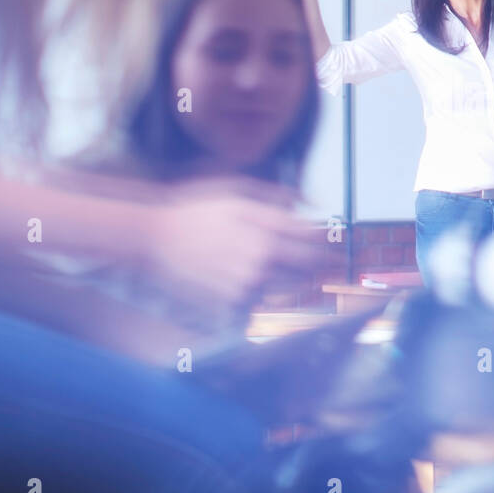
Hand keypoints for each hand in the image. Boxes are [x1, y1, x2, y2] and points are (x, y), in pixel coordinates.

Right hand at [142, 187, 340, 320]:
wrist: (152, 238)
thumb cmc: (195, 209)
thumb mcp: (238, 191)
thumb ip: (279, 196)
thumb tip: (314, 201)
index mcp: (264, 227)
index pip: (314, 237)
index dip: (332, 241)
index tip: (341, 242)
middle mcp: (260, 257)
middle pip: (310, 266)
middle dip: (328, 264)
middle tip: (339, 265)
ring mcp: (247, 282)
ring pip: (293, 286)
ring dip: (305, 282)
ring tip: (311, 276)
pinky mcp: (233, 301)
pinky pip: (265, 300)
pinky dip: (275, 294)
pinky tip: (274, 287)